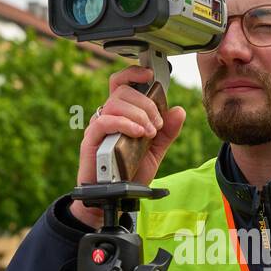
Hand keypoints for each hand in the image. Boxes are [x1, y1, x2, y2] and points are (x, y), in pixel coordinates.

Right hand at [69, 65, 186, 228]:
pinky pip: (104, 121)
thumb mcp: (156, 152)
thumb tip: (179, 111)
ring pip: (114, 102)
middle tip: (158, 124)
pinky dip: (124, 123)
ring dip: (138, 114)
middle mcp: (108, 117)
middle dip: (147, 104)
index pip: (123, 84)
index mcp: (122, 115)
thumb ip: (167, 133)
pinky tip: (138, 133)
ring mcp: (98, 128)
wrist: (116, 198)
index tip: (151, 75)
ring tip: (149, 133)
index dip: (134, 73)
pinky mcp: (91, 140)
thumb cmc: (130, 173)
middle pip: (123, 91)